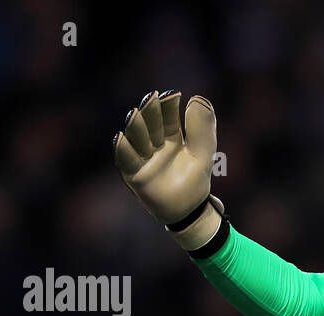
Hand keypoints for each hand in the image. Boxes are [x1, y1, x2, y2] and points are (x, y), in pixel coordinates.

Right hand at [113, 90, 223, 251]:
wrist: (190, 212)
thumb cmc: (195, 182)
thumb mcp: (203, 153)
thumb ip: (202, 129)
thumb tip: (198, 97)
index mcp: (171, 136)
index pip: (167, 116)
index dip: (169, 105)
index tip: (173, 95)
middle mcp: (154, 143)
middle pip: (150, 123)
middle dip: (150, 111)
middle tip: (151, 99)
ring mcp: (143, 158)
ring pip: (136, 138)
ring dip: (135, 126)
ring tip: (134, 114)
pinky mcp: (134, 174)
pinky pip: (126, 159)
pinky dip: (122, 148)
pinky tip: (120, 137)